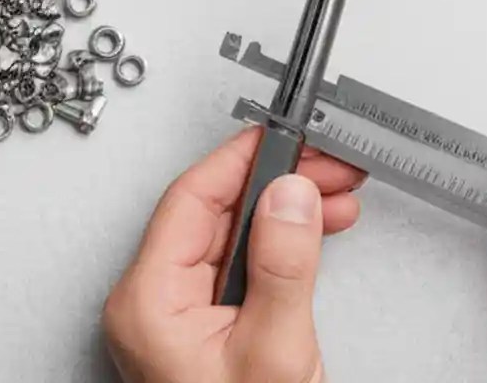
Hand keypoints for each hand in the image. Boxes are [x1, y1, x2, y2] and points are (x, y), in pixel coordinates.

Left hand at [102, 126, 365, 382]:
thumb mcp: (276, 350)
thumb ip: (283, 265)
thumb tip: (289, 194)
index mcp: (148, 300)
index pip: (193, 198)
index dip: (245, 158)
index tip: (289, 136)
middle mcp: (152, 302)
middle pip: (214, 211)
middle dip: (278, 183)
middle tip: (330, 166)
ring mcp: (175, 315)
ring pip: (231, 235)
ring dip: (287, 211)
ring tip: (338, 197)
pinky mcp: (203, 326)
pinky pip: (239, 266)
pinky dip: (281, 246)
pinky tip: (316, 232)